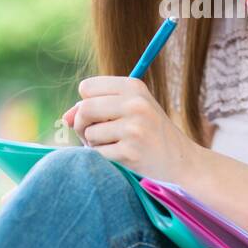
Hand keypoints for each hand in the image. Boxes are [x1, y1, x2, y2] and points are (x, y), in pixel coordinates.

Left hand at [63, 76, 202, 185]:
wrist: (181, 161)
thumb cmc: (150, 134)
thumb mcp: (129, 110)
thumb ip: (96, 108)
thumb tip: (66, 118)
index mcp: (134, 87)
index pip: (86, 87)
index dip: (86, 103)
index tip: (98, 115)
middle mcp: (135, 103)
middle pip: (84, 108)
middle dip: (83, 125)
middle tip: (96, 135)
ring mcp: (134, 128)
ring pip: (89, 133)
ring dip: (94, 144)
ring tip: (114, 146)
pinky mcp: (131, 151)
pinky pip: (98, 154)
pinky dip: (104, 158)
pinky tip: (121, 157)